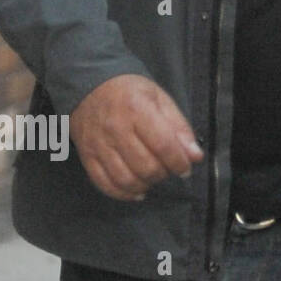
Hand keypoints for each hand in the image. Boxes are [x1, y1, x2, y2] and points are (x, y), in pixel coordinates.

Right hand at [69, 73, 203, 201]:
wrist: (90, 87)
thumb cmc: (130, 93)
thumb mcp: (160, 100)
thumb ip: (180, 128)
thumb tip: (195, 156)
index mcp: (137, 110)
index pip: (163, 145)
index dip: (179, 162)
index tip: (185, 168)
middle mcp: (115, 129)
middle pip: (145, 166)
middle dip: (163, 174)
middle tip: (167, 170)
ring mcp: (98, 145)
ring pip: (125, 179)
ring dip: (145, 185)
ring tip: (153, 178)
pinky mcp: (86, 156)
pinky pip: (104, 184)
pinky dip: (122, 193)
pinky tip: (135, 190)